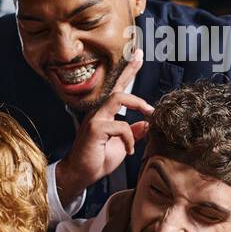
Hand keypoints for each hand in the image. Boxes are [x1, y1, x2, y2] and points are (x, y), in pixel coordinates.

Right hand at [55, 51, 153, 203]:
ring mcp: (95, 119)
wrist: (80, 175)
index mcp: (104, 114)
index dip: (127, 73)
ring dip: (137, 103)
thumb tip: (146, 124)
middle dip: (129, 70)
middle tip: (140, 56)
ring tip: (149, 113)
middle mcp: (98, 112)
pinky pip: (121, 126)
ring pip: (118, 98)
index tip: (137, 57)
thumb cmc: (98, 160)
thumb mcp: (121, 145)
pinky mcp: (95, 129)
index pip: (118, 90)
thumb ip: (132, 133)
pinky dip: (129, 139)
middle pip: (116, 86)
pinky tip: (129, 151)